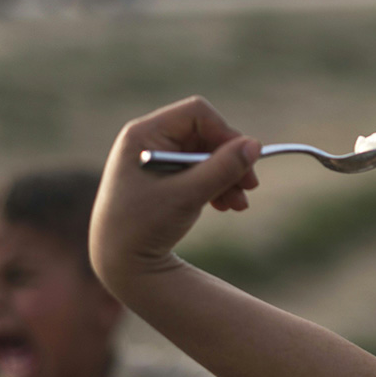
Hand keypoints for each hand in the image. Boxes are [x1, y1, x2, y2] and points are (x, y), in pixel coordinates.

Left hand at [90, 97, 260, 291]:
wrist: (120, 263)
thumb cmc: (144, 226)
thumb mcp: (187, 195)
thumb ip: (222, 169)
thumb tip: (255, 145)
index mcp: (145, 134)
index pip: (196, 114)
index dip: (224, 132)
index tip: (244, 160)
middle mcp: (150, 140)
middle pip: (206, 134)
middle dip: (230, 160)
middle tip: (251, 186)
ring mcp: (159, 158)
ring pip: (208, 154)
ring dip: (228, 176)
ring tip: (239, 204)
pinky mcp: (167, 177)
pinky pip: (202, 170)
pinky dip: (218, 185)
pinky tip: (226, 206)